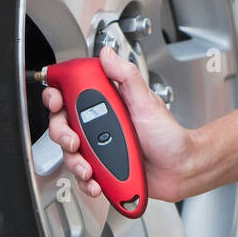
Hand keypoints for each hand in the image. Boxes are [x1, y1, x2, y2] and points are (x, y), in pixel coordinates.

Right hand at [42, 44, 195, 204]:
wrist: (180, 168)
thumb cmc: (168, 135)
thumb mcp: (146, 101)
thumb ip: (126, 76)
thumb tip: (108, 53)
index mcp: (106, 104)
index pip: (72, 94)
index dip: (57, 96)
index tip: (57, 100)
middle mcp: (99, 126)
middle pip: (62, 125)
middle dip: (62, 133)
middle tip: (74, 141)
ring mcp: (99, 149)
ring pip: (69, 153)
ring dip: (74, 162)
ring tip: (88, 168)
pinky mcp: (102, 170)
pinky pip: (82, 177)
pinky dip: (85, 182)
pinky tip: (94, 183)